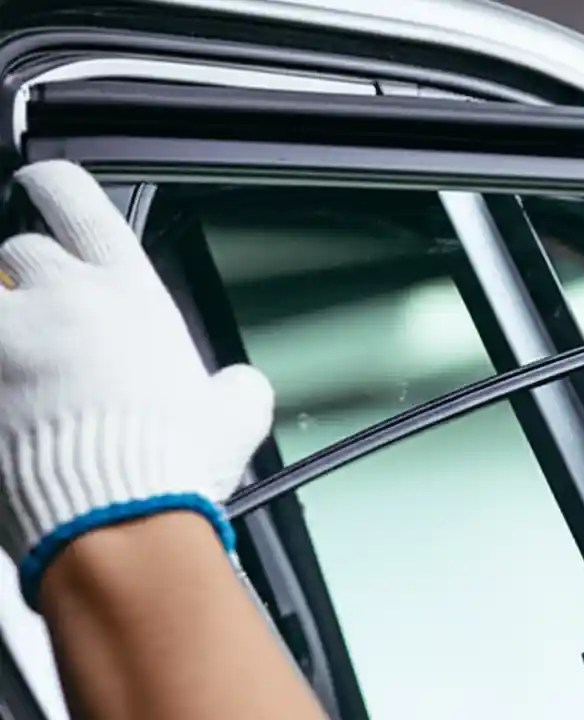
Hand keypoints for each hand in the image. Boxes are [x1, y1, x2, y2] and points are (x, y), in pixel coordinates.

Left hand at [0, 161, 272, 606]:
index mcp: (127, 293)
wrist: (114, 520)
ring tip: (22, 367)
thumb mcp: (235, 417)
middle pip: (18, 251)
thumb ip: (234, 388)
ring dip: (4, 328)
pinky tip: (6, 407)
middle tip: (42, 318)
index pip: (75, 200)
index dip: (51, 183)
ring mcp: (6, 341)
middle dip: (27, 279)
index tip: (39, 184)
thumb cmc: (168, 464)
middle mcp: (61, 301)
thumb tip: (240, 388)